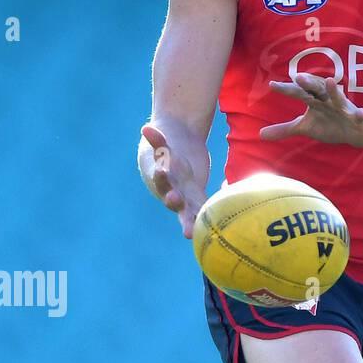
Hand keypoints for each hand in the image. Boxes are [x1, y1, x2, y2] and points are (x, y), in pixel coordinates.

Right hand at [140, 124, 206, 238]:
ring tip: (188, 234)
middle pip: (171, 198)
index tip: (161, 171)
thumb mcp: (163, 143)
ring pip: (186, 212)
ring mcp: (185, 196)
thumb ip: (157, 140)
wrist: (177, 153)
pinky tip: (215, 228)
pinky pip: (202, 210)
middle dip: (172, 202)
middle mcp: (171, 189)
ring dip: (188, 222)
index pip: (159, 176)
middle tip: (174, 201)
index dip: (160, 175)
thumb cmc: (166, 148)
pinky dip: (206, 215)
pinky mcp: (198, 198)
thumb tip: (146, 128)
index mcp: (161, 176)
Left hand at [261, 72, 362, 147]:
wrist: (357, 131)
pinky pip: (359, 116)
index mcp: (315, 101)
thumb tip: (260, 134)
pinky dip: (360, 115)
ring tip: (330, 81)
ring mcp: (344, 109)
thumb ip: (285, 129)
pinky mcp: (358, 119)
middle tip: (298, 77)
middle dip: (309, 83)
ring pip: (339, 98)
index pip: (299, 93)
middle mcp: (329, 101)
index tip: (272, 85)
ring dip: (335, 90)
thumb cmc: (330, 125)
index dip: (287, 89)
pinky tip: (361, 114)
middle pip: (317, 90)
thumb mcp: (306, 127)